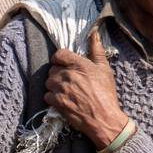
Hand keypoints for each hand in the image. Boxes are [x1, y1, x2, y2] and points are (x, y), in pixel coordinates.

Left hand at [44, 27, 127, 148]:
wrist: (103, 118)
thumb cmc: (106, 94)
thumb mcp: (105, 69)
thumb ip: (97, 50)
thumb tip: (94, 33)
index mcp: (79, 65)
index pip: (59, 54)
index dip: (60, 58)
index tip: (64, 64)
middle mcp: (68, 75)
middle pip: (52, 69)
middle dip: (58, 73)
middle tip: (68, 79)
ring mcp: (61, 89)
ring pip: (48, 82)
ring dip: (54, 85)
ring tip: (64, 89)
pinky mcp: (57, 103)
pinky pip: (47, 95)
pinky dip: (52, 97)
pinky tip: (61, 99)